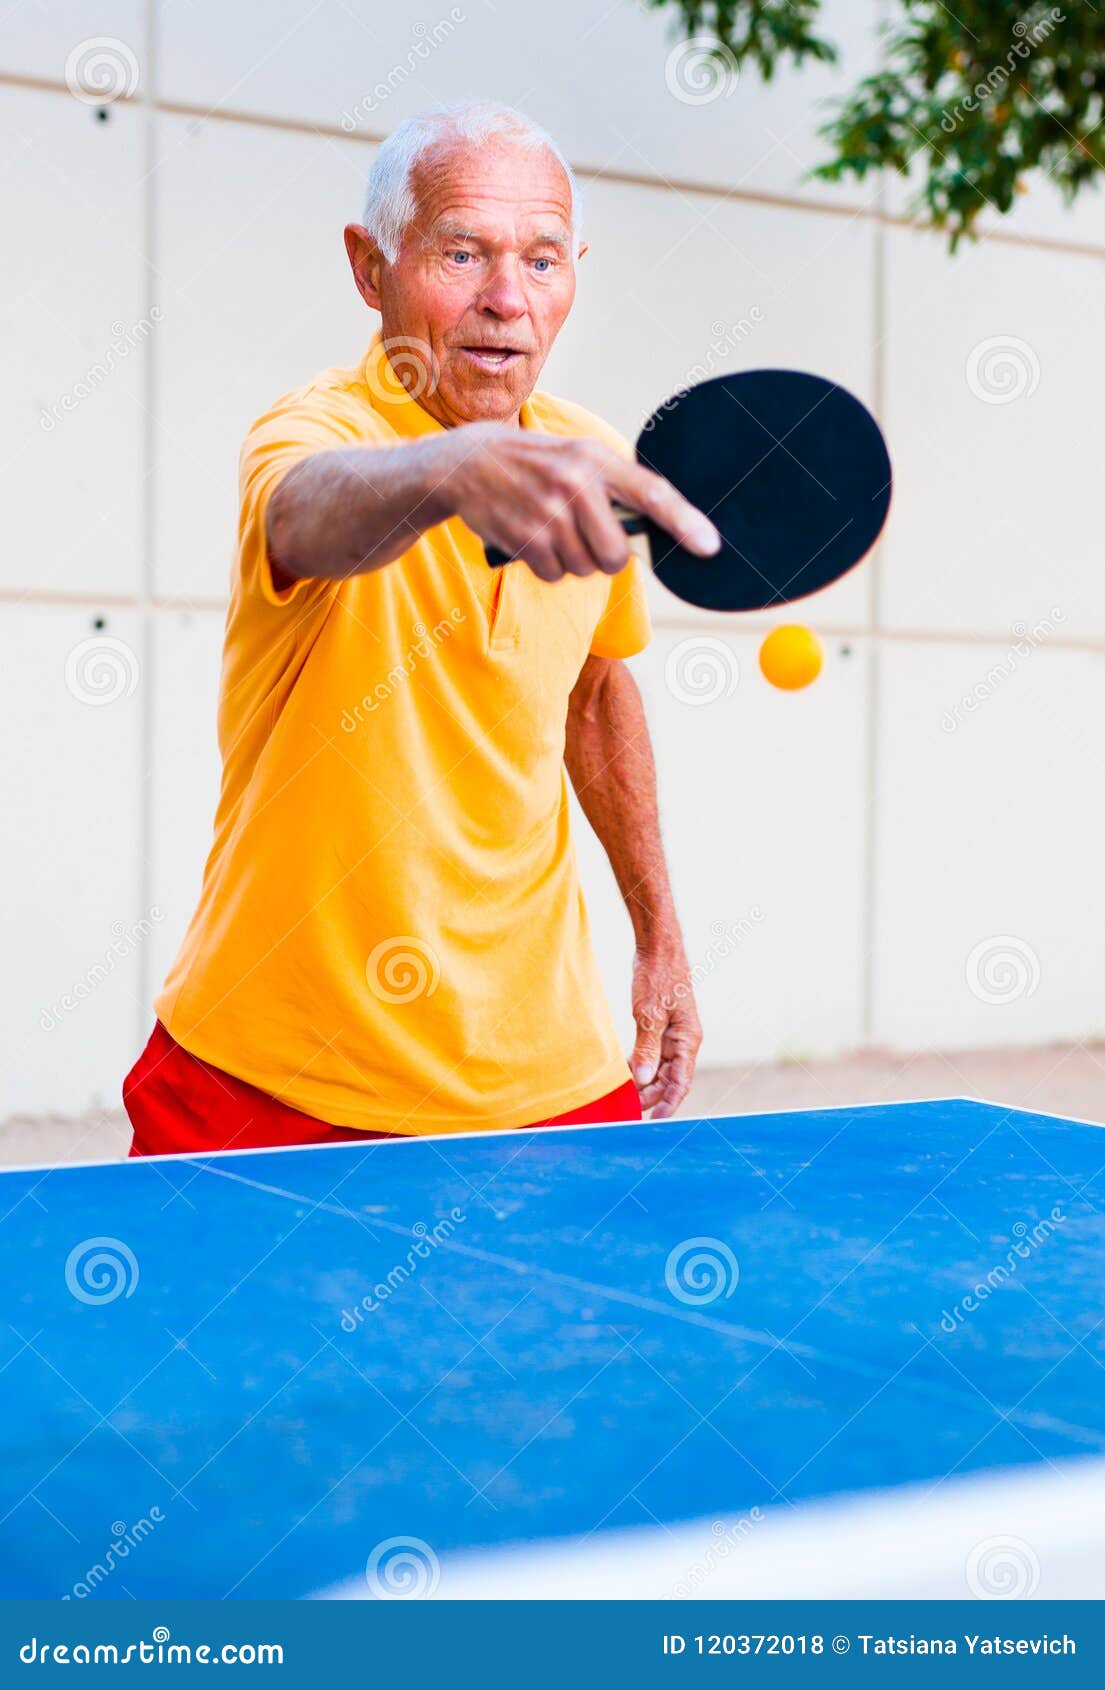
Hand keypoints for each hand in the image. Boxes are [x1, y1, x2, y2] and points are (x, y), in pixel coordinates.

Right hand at [442, 423, 719, 583]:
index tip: (710, 546)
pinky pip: (554, 575)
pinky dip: (546, 566)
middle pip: (615, 555)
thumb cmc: (537, 466)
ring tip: (549, 529)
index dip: (684, 522)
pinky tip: (531, 537)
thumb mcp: (578, 459)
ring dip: (570, 561)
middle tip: (582, 536)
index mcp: (597, 460)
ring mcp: (548, 512)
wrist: (468, 464)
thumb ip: (614, 491)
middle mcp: (576, 484)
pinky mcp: (524, 536)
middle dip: (603, 558)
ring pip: (583, 569)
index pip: (652, 493)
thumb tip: (650, 537)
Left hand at [630, 945, 701, 1118]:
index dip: (667, 1104)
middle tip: (628, 1108)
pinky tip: (624, 1074)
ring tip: (624, 1095)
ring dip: (644, 1083)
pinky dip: (640, 1066)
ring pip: (660, 1069)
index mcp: (688, 1040)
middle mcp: (683, 1041)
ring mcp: (672, 1035)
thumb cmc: (659, 976)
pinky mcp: (661, 1028)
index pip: (681, 1082)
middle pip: (670, 1079)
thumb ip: (647, 1048)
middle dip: (651, 1096)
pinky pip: (652, 1055)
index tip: (654, 1121)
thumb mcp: (648, 1014)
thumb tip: (645, 1080)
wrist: (658, 949)